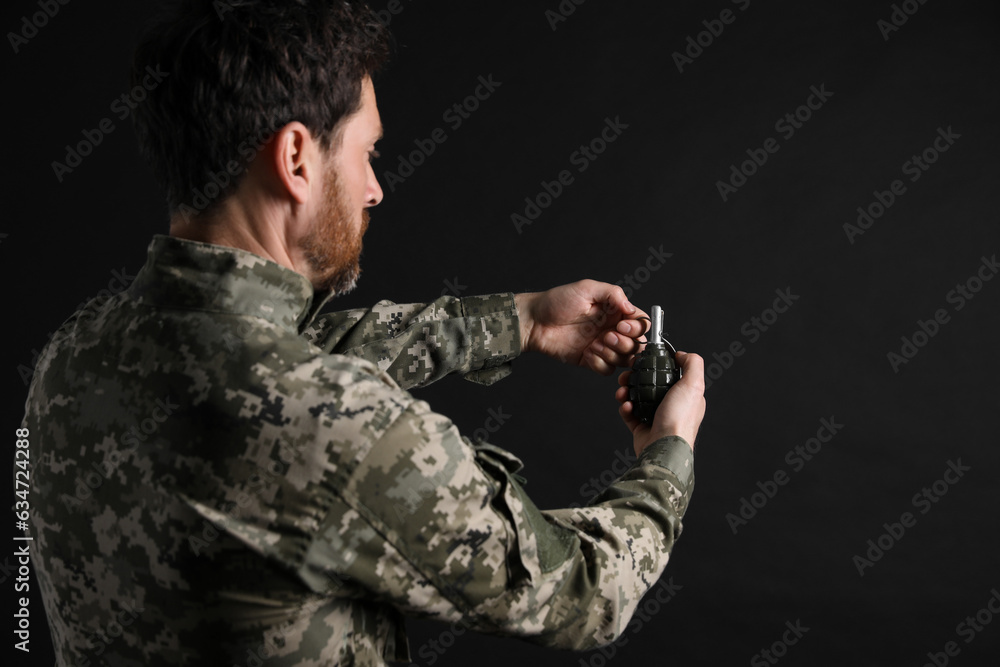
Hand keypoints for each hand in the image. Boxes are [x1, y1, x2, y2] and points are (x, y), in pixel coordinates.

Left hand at [515, 280, 648, 375]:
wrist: (534, 322)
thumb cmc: (556, 301)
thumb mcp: (586, 288)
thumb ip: (613, 294)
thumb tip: (631, 307)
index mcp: (615, 311)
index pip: (641, 323)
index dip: (637, 327)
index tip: (622, 325)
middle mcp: (612, 329)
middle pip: (637, 344)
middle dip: (625, 343)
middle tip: (607, 336)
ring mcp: (602, 346)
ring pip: (624, 359)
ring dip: (613, 354)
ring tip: (595, 344)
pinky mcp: (591, 360)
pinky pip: (607, 370)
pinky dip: (600, 363)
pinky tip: (587, 353)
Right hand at [616, 351, 705, 455]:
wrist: (664, 447)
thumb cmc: (679, 420)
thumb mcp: (693, 385)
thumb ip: (692, 364)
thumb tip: (682, 355)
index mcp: (685, 396)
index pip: (669, 374)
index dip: (656, 365)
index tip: (644, 360)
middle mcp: (671, 406)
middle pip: (649, 384)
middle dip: (635, 377)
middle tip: (627, 375)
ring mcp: (656, 417)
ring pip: (637, 398)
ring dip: (627, 391)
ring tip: (623, 390)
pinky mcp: (642, 428)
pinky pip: (630, 413)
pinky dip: (625, 408)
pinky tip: (626, 405)